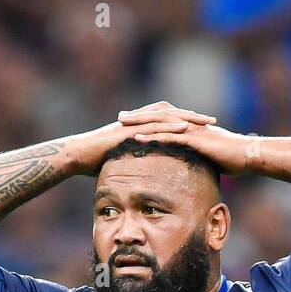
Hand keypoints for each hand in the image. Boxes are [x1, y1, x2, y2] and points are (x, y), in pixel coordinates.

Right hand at [70, 102, 217, 174]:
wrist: (77, 155)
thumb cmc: (96, 161)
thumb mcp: (122, 161)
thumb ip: (135, 164)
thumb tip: (145, 177)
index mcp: (139, 126)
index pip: (167, 120)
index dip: (185, 122)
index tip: (204, 128)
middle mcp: (138, 120)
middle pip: (171, 113)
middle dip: (192, 116)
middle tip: (213, 121)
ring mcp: (134, 123)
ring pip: (165, 116)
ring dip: (187, 118)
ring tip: (206, 122)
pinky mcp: (128, 129)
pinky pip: (152, 125)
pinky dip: (169, 126)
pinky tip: (184, 129)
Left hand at [129, 121, 256, 176]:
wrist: (249, 155)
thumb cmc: (235, 159)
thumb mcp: (213, 158)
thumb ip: (201, 158)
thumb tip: (196, 167)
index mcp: (193, 128)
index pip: (167, 120)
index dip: (150, 120)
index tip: (133, 121)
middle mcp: (190, 125)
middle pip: (159, 116)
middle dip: (139, 116)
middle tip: (120, 117)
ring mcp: (191, 130)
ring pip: (161, 123)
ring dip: (140, 122)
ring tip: (122, 123)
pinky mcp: (195, 139)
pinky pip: (169, 136)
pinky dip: (152, 136)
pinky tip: (138, 137)